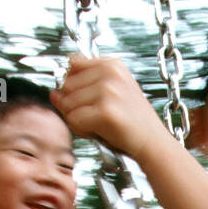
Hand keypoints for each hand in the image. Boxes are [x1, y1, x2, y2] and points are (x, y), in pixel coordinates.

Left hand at [50, 54, 167, 159]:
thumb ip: (80, 91)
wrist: (154, 144)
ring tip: (99, 125)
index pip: (72, 64)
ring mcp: (109, 91)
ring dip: (77, 119)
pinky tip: (99, 133)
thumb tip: (53, 93)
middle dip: (75, 105)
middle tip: (97, 117)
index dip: (74, 85)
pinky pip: (74, 120)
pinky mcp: (106, 111)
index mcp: (112, 64)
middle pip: (66, 85)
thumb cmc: (131, 123)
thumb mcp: (108, 99)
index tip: (92, 100)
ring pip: (67, 104)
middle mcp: (110, 73)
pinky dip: (82, 131)